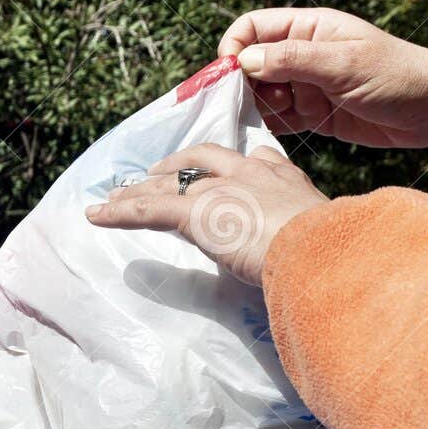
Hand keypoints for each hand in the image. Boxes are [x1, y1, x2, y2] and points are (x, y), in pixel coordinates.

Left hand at [85, 143, 329, 285]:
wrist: (321, 248)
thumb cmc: (331, 251)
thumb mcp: (325, 238)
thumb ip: (311, 242)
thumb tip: (313, 268)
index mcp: (283, 178)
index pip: (253, 160)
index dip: (230, 166)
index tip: (221, 171)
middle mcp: (249, 173)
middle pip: (201, 162)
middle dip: (176, 166)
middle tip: (155, 174)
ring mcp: (219, 190)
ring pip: (168, 184)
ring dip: (139, 192)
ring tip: (112, 199)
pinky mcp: (194, 212)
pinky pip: (148, 209)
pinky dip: (120, 213)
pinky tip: (96, 216)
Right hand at [219, 7, 427, 164]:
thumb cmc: (398, 76)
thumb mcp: (344, 65)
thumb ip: (293, 60)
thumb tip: (243, 60)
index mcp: (309, 29)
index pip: (253, 28)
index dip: (234, 48)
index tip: (231, 76)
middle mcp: (303, 54)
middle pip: (251, 64)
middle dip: (241, 85)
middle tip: (245, 108)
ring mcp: (308, 86)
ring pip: (262, 95)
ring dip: (256, 109)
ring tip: (266, 123)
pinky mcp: (315, 116)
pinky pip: (280, 120)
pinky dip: (269, 128)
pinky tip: (267, 138)